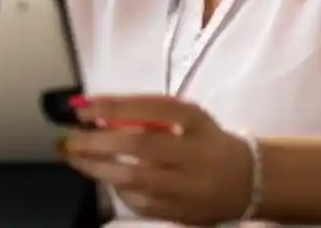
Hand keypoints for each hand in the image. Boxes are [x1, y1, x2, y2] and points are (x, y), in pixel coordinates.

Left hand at [62, 94, 254, 225]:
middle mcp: (197, 153)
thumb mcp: (185, 117)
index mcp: (197, 121)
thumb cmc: (204, 140)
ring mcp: (192, 188)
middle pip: (141, 147)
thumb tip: (93, 112)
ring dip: (99, 169)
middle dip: (98, 143)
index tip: (82, 109)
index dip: (114, 108)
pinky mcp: (186, 214)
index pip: (153, 108)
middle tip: (70, 140)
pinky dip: (119, 190)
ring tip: (75, 158)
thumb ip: (144, 112)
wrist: (250, 180)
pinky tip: (107, 180)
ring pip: (137, 180)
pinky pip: (143, 203)